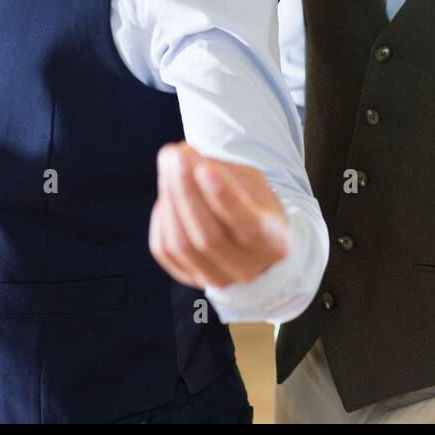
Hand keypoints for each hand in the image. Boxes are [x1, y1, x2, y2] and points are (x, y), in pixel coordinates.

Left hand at [148, 141, 288, 289]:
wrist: (250, 240)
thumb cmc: (253, 203)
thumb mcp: (252, 182)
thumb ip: (223, 170)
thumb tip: (183, 156)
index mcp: (273, 243)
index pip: (248, 225)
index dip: (225, 197)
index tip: (206, 168)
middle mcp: (246, 269)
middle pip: (207, 237)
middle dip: (187, 191)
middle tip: (175, 155)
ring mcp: (216, 279)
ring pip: (180, 245)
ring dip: (169, 199)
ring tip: (168, 164)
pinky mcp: (188, 277)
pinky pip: (163, 249)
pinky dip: (162, 217)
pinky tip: (168, 194)